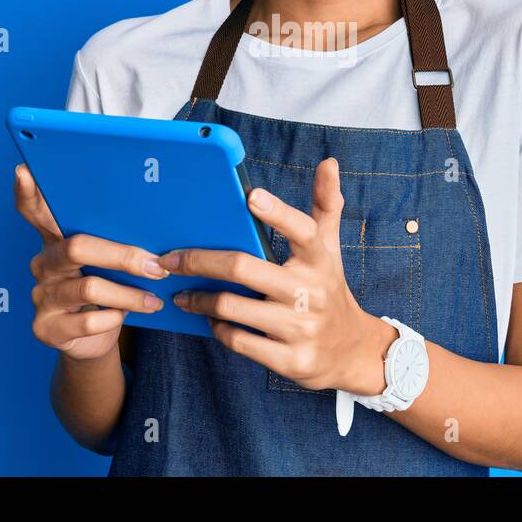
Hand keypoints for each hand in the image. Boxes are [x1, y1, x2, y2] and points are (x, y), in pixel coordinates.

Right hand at [15, 163, 170, 361]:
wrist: (94, 342)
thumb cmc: (107, 291)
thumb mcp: (109, 264)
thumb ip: (117, 243)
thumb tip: (159, 234)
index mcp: (56, 240)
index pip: (35, 212)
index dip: (28, 194)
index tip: (24, 172)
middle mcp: (44, 264)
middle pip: (77, 247)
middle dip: (123, 256)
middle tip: (156, 266)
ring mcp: (41, 296)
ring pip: (88, 286)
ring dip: (129, 294)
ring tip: (153, 299)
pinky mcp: (45, 328)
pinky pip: (87, 320)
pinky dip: (113, 318)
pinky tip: (124, 317)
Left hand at [166, 157, 392, 394]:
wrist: (351, 350)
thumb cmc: (329, 288)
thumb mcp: (330, 248)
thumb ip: (325, 205)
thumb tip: (329, 162)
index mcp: (319, 258)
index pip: (302, 230)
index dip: (277, 213)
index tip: (251, 197)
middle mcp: (310, 291)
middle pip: (243, 268)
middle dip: (199, 261)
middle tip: (170, 259)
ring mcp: (299, 327)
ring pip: (231, 307)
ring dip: (199, 299)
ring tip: (182, 293)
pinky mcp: (289, 359)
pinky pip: (239, 340)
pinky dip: (218, 328)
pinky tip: (210, 319)